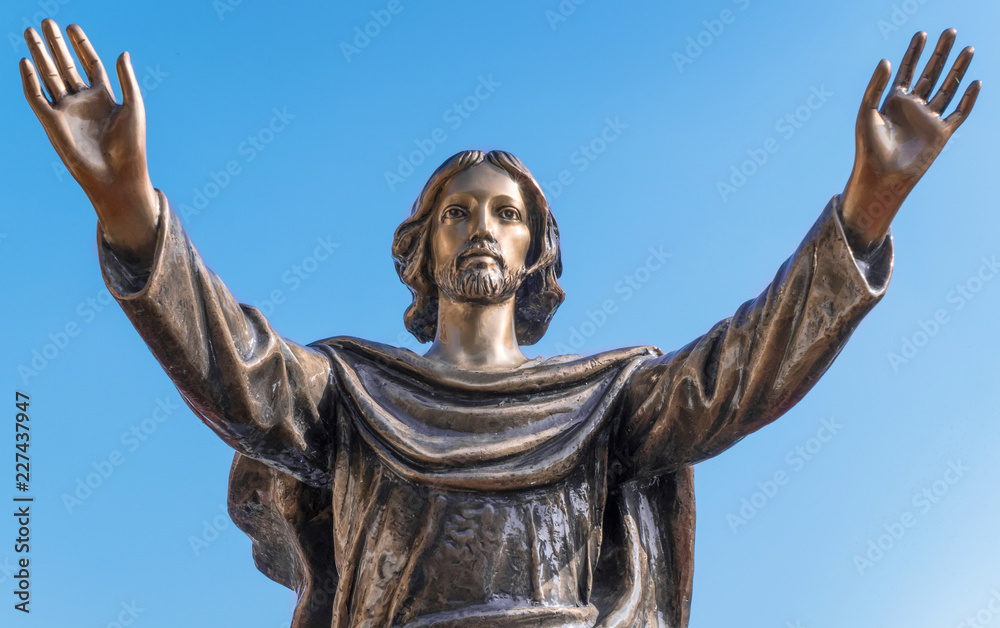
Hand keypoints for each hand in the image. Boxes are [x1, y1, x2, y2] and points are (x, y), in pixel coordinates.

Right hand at [20, 19, 158, 265]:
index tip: (72, 26)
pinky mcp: (52, 124)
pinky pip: (36, 98)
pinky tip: (25, 61)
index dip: (80, 45)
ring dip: (40, 55)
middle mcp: (82, 102)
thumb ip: (126, 79)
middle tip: (45, 21)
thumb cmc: (131, 145)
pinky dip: (29, 80)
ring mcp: (66, 111)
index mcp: (104, 97)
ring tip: (30, 32)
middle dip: (55, 44)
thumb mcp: (133, 107)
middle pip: (65, 66)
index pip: (89, 64)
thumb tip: (122, 52)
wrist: (118, 176)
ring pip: (49, 76)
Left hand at [841, 29, 980, 251]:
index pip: (908, 71)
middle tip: (950, 31)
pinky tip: (976, 83)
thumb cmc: (869, 147)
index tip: (922, 33)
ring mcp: (928, 119)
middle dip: (941, 53)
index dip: (915, 52)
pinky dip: (968, 99)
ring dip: (958, 69)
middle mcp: (913, 108)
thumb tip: (886, 59)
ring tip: (968, 48)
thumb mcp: (866, 112)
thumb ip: (876, 86)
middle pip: (931, 74)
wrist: (881, 175)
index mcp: (894, 102)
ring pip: (948, 88)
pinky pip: (959, 113)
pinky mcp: (941, 133)